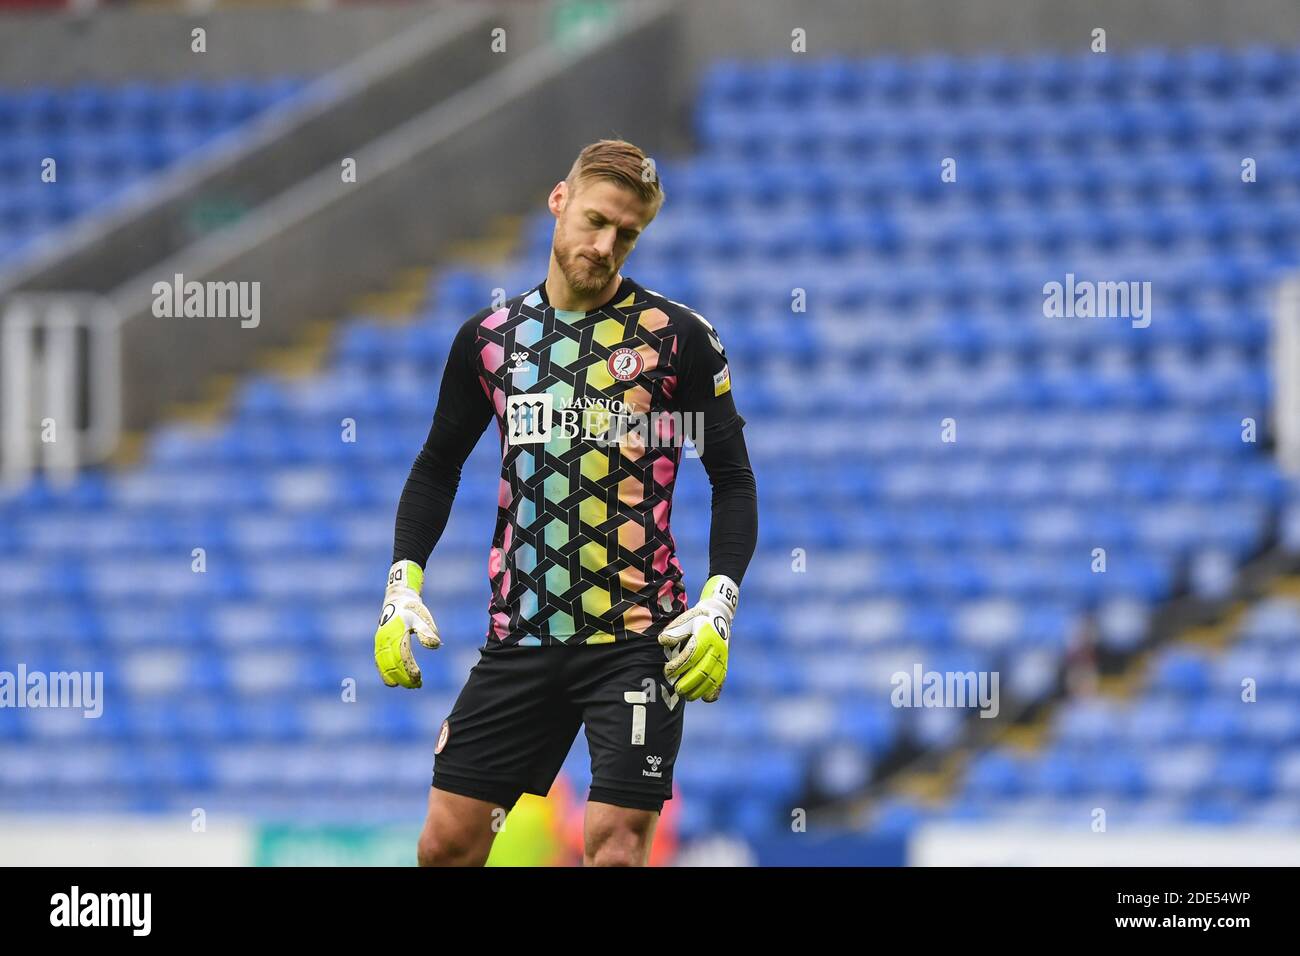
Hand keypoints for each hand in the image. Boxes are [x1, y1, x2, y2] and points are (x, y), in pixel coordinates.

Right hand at [374, 560, 440, 688]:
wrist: (397, 599)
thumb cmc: (413, 608)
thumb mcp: (422, 616)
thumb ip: (427, 631)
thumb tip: (435, 645)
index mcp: (396, 633)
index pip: (402, 656)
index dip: (409, 668)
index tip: (418, 678)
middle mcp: (385, 639)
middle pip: (392, 664)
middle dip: (403, 677)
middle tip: (416, 686)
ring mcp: (380, 642)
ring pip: (384, 665)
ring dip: (394, 677)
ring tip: (406, 686)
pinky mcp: (378, 644)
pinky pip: (379, 662)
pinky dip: (384, 673)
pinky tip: (392, 682)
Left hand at [659, 574, 738, 702]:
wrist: (718, 615)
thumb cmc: (697, 619)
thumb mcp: (685, 619)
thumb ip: (675, 630)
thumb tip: (663, 641)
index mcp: (706, 636)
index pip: (692, 654)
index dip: (679, 665)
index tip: (667, 671)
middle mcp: (717, 648)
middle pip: (703, 670)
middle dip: (689, 682)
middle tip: (677, 689)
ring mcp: (723, 657)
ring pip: (713, 678)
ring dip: (700, 690)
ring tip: (687, 696)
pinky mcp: (725, 664)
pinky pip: (722, 680)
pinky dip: (714, 691)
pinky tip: (705, 697)